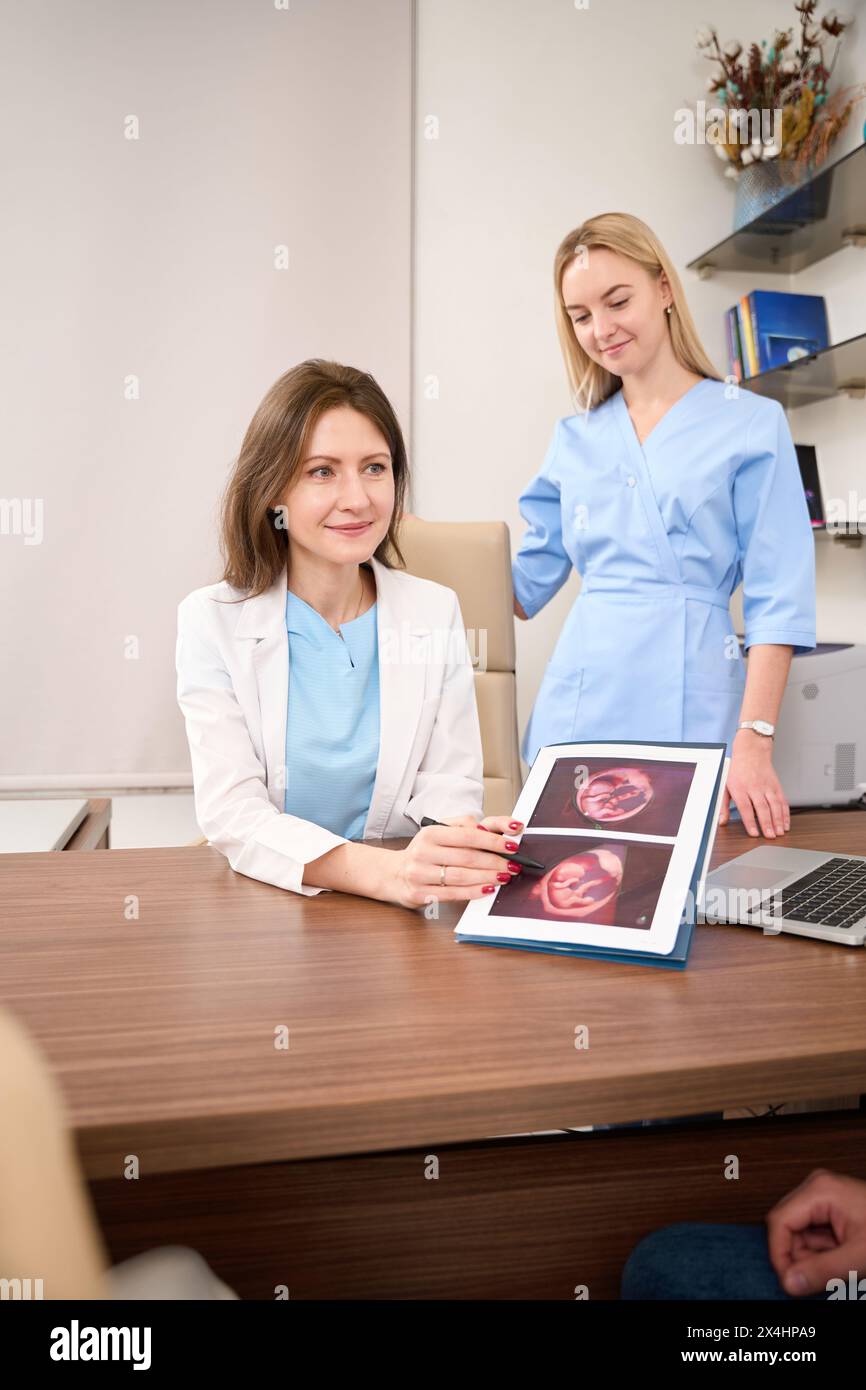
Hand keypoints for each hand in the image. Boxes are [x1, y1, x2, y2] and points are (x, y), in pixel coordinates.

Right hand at [386, 815, 523, 908]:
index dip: (493, 841)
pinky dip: (473, 892)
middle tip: (513, 865)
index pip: (468, 835)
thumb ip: (464, 825)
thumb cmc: (425, 852)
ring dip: (487, 878)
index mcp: (430, 833)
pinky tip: (487, 890)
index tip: (512, 845)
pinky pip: (452, 893)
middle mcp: (423, 852)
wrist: (394, 874)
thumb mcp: (439, 831)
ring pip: (461, 876)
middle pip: (467, 858)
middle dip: (495, 862)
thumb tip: (488, 829)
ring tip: (504, 877)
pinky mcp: (419, 894)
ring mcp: (420, 874)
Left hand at [719, 731, 789, 837]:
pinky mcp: (776, 786)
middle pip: (762, 808)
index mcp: (740, 788)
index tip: (754, 833)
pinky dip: (785, 813)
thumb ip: (723, 805)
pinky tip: (786, 823)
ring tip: (780, 832)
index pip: (746, 808)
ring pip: (775, 805)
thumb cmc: (737, 770)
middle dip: (767, 824)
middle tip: (770, 836)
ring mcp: (767, 786)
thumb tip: (721, 821)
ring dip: (778, 820)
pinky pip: (782, 801)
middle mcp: (754, 787)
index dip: (751, 822)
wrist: (751, 751)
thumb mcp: (725, 786)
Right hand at [766, 1169, 865, 1296]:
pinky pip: (813, 1235)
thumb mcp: (860, 1257)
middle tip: (816, 1280)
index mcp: (820, 1190)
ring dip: (811, 1258)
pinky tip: (841, 1261)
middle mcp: (818, 1189)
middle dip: (798, 1257)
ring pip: (799, 1233)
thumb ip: (823, 1271)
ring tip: (838, 1269)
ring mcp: (824, 1198)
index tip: (789, 1281)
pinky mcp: (831, 1210)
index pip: (780, 1221)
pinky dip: (822, 1254)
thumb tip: (789, 1282)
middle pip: (787, 1227)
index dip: (779, 1254)